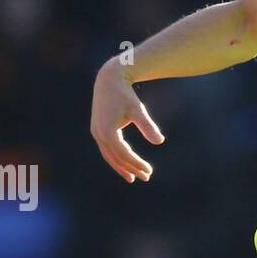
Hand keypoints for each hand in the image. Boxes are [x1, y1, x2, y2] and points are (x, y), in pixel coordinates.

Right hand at [90, 60, 164, 182]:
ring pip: (109, 156)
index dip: (137, 164)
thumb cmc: (125, 94)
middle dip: (131, 169)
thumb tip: (160, 141)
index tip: (149, 171)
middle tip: (146, 177)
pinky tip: (125, 163)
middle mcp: (98, 134)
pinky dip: (116, 158)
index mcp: (107, 131)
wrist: (109, 79)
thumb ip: (147, 126)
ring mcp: (96, 132)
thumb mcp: (138, 109)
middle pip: (115, 158)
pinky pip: (107, 149)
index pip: (124, 154)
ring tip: (133, 177)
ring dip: (122, 167)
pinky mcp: (97, 129)